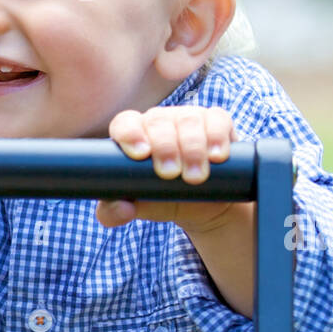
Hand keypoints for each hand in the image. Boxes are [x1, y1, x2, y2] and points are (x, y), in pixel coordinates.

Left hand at [97, 105, 238, 235]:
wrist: (202, 203)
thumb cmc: (161, 198)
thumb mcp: (137, 207)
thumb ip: (114, 213)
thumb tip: (123, 208)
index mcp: (134, 134)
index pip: (125, 123)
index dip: (130, 134)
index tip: (140, 155)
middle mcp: (160, 121)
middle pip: (158, 121)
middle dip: (165, 147)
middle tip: (170, 175)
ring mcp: (189, 118)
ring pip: (189, 120)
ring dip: (192, 149)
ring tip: (195, 177)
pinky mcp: (217, 122)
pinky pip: (218, 119)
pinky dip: (218, 137)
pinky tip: (217, 156)